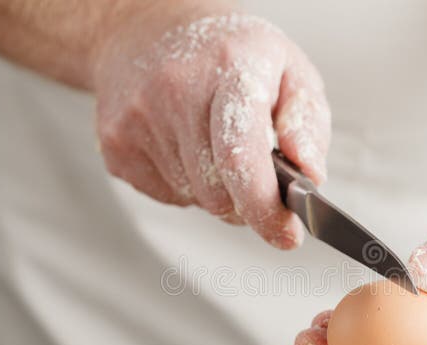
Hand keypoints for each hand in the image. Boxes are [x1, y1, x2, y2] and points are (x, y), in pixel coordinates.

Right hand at [92, 3, 329, 248]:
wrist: (145, 29)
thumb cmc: (227, 51)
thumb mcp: (287, 67)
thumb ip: (306, 122)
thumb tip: (310, 175)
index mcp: (229, 69)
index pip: (240, 157)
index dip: (264, 207)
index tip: (286, 234)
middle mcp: (176, 91)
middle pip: (219, 193)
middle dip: (247, 200)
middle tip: (257, 174)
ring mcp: (137, 120)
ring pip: (195, 199)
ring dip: (217, 191)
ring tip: (216, 146)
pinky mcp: (116, 145)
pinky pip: (168, 197)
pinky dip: (187, 186)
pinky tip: (187, 147)